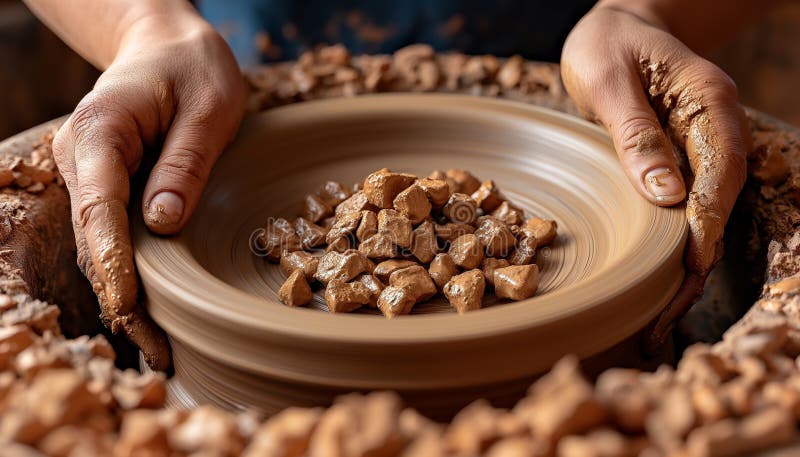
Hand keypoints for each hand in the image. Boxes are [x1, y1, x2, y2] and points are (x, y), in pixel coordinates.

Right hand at [52, 16, 246, 369]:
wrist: (168, 46)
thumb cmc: (194, 69)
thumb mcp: (210, 109)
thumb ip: (185, 164)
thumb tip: (161, 226)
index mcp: (99, 133)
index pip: (100, 212)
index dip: (115, 268)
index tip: (134, 314)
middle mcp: (81, 157)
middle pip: (92, 240)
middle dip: (122, 300)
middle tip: (159, 354)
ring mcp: (88, 173)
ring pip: (97, 245)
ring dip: (124, 296)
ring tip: (158, 349)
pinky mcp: (105, 184)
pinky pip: (110, 235)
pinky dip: (127, 273)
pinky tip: (149, 311)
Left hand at [561, 6, 750, 351]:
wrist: (616, 28)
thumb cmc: (608, 45)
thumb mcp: (609, 80)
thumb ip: (635, 133)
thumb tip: (666, 197)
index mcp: (709, 104)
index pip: (721, 172)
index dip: (708, 222)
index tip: (692, 265)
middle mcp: (715, 131)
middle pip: (719, 205)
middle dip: (697, 262)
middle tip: (663, 318)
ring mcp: (701, 149)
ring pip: (705, 215)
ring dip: (686, 265)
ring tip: (656, 318)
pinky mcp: (680, 162)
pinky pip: (685, 209)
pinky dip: (672, 247)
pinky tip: (654, 282)